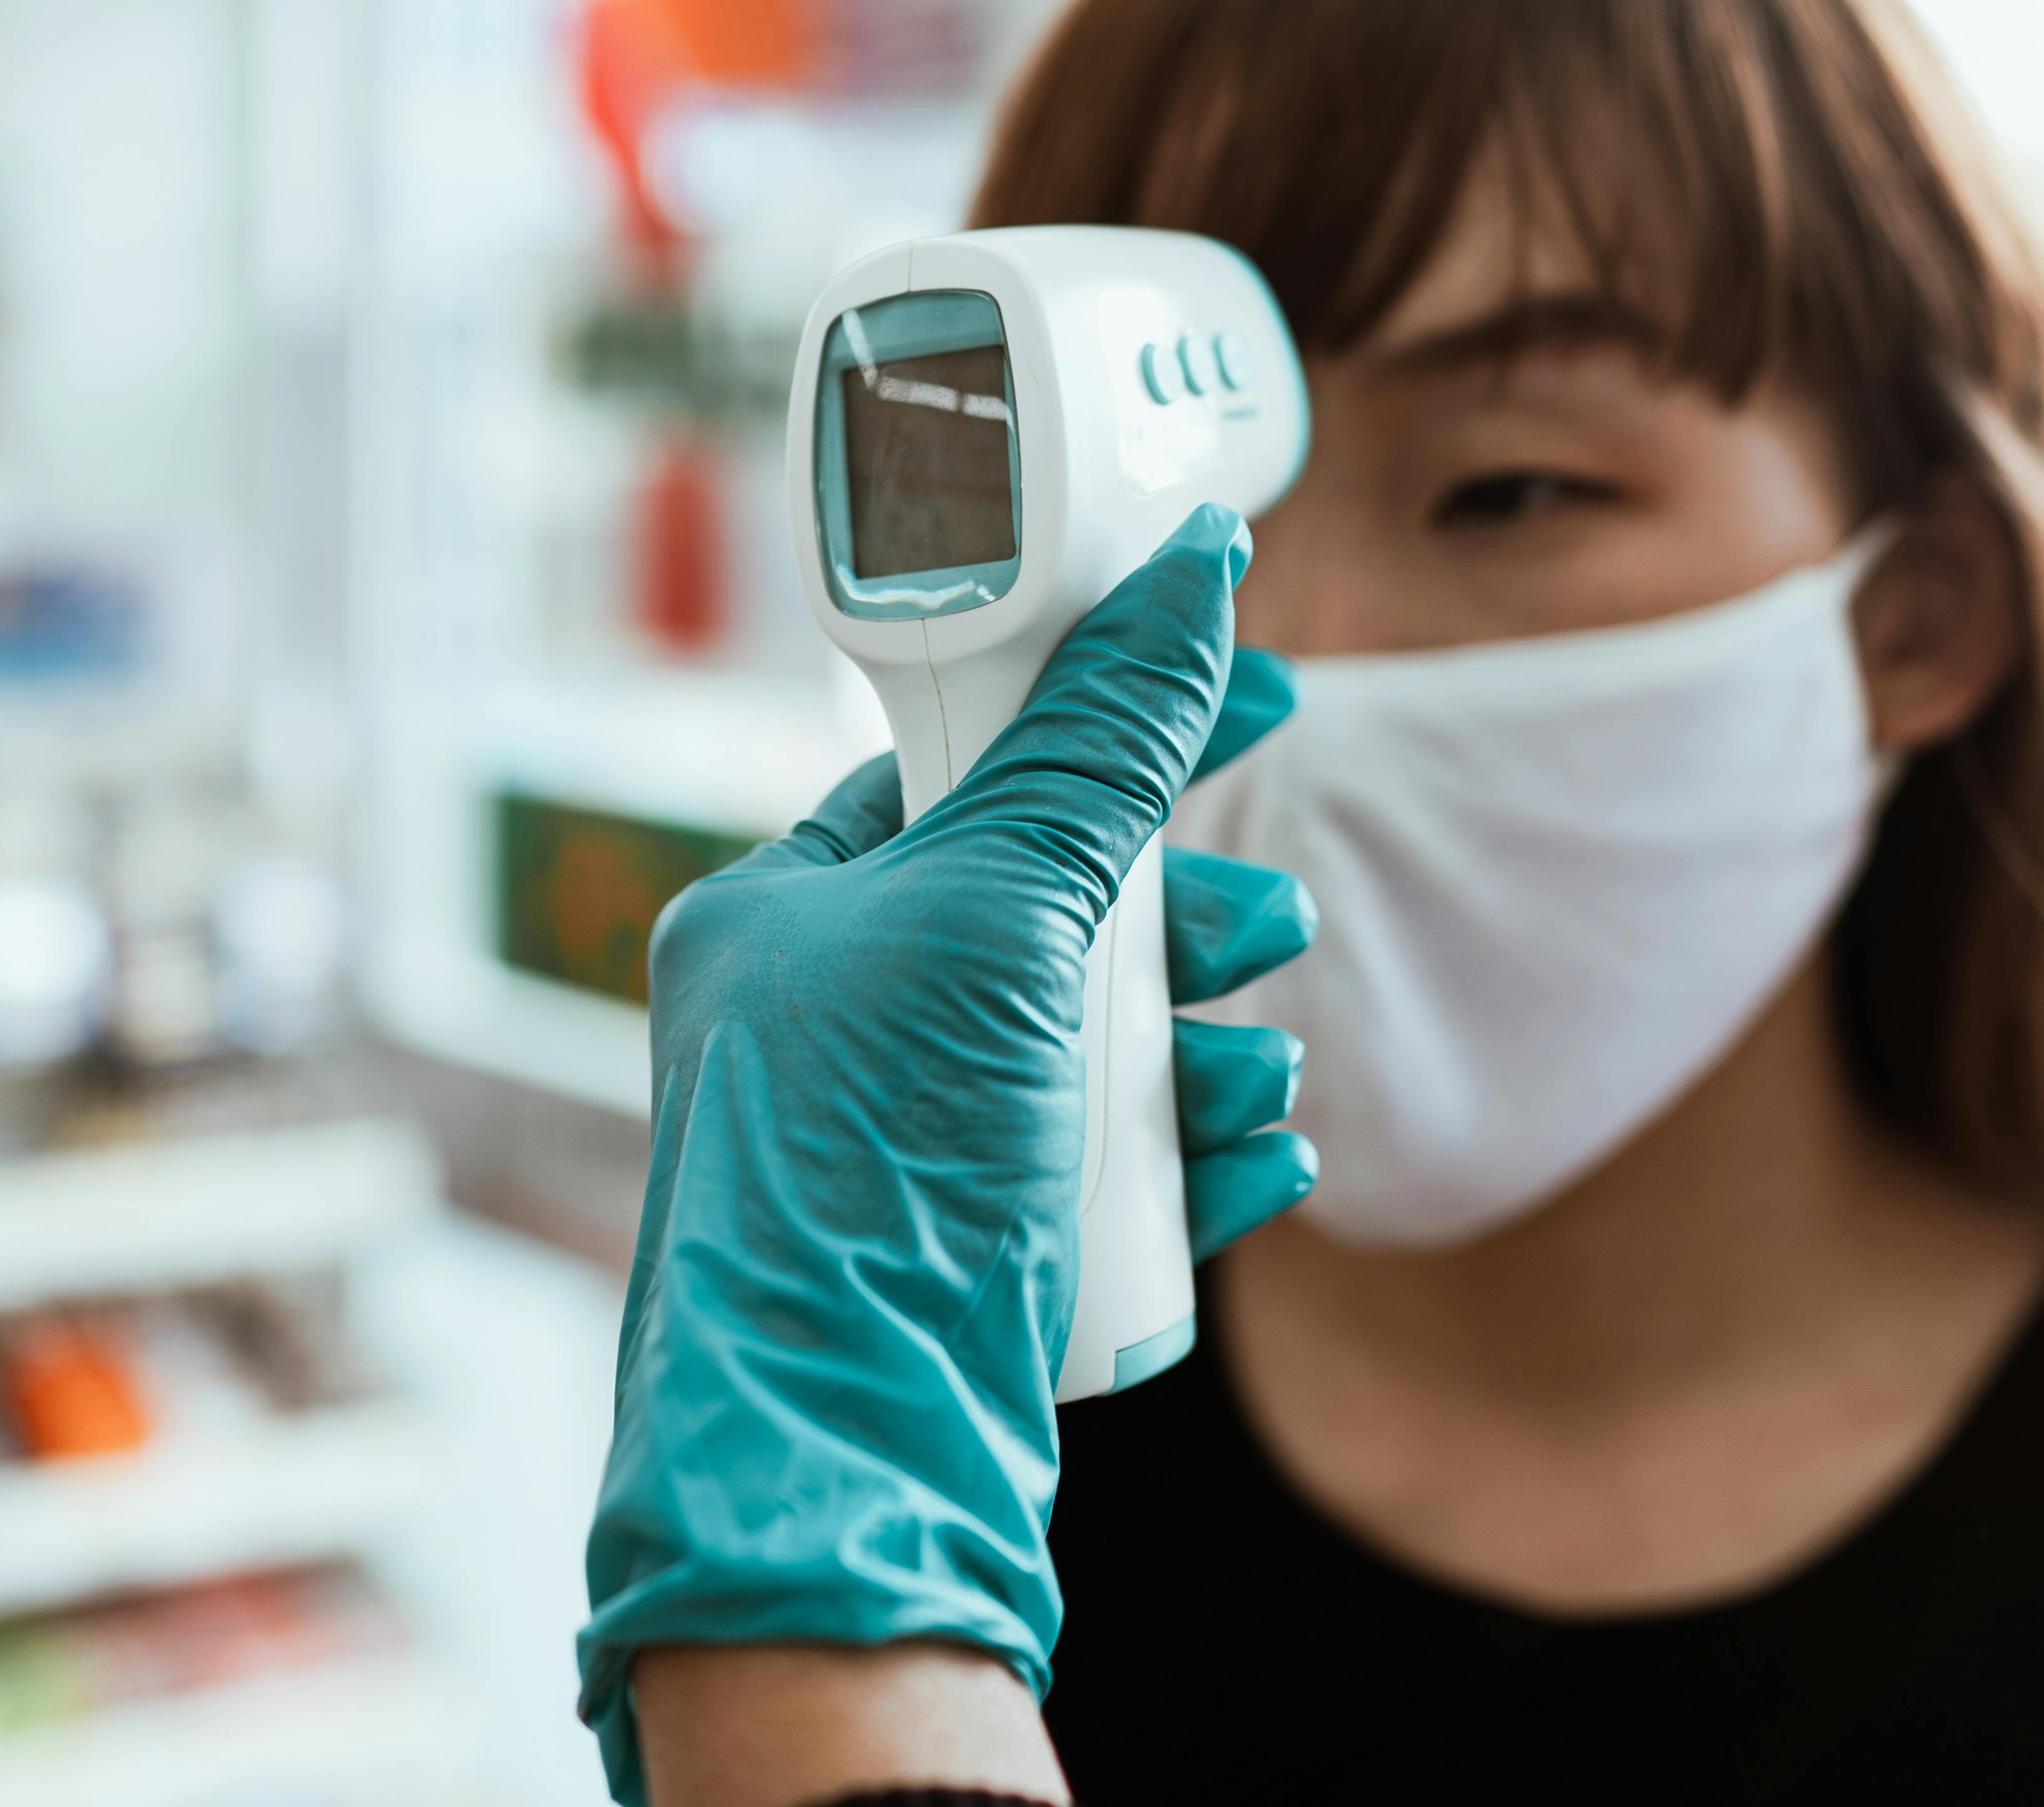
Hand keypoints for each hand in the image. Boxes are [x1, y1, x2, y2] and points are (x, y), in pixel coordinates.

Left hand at [577, 507, 1315, 1800]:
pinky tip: (1255, 1159)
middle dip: (1182, 919)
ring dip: (1206, 1047)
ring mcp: (900, 1145)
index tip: (1246, 688)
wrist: (848, 1467)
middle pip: (1057, 904)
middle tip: (1260, 931)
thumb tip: (1190, 575)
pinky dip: (1192, 1152)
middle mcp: (829, 1022)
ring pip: (1100, 1041)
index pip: (966, 761)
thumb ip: (1102, 748)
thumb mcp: (1001, 915)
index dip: (1112, 717)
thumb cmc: (876, 1170)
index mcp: (783, 913)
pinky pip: (1113, 1162)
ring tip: (1253, 1079)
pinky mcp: (974, 1250)